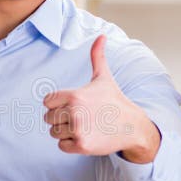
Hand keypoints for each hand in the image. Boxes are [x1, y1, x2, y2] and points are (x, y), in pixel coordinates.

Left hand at [43, 34, 160, 161]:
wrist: (132, 126)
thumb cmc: (114, 101)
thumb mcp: (104, 78)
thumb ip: (97, 57)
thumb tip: (102, 35)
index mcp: (75, 95)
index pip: (48, 102)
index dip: (58, 104)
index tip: (73, 105)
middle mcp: (74, 112)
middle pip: (48, 118)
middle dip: (61, 119)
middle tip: (80, 117)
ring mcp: (78, 129)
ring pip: (54, 132)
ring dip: (65, 132)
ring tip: (84, 126)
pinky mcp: (82, 145)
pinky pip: (61, 146)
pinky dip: (70, 144)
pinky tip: (85, 136)